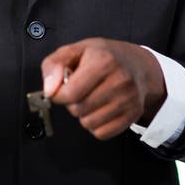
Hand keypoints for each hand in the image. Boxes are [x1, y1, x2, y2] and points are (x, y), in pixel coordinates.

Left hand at [41, 39, 165, 140]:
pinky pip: (102, 133)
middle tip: (81, 90)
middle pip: (78, 110)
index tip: (62, 88)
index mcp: (103, 61)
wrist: (135, 64)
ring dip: (85, 115)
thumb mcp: (74, 51)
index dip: (59, 94)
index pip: (70, 93)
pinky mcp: (133, 114)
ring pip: (89, 124)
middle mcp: (120, 80)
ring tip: (92, 98)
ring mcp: (129, 98)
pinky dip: (97, 125)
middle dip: (73, 103)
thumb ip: (53, 66)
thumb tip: (49, 90)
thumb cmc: (101, 57)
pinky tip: (102, 108)